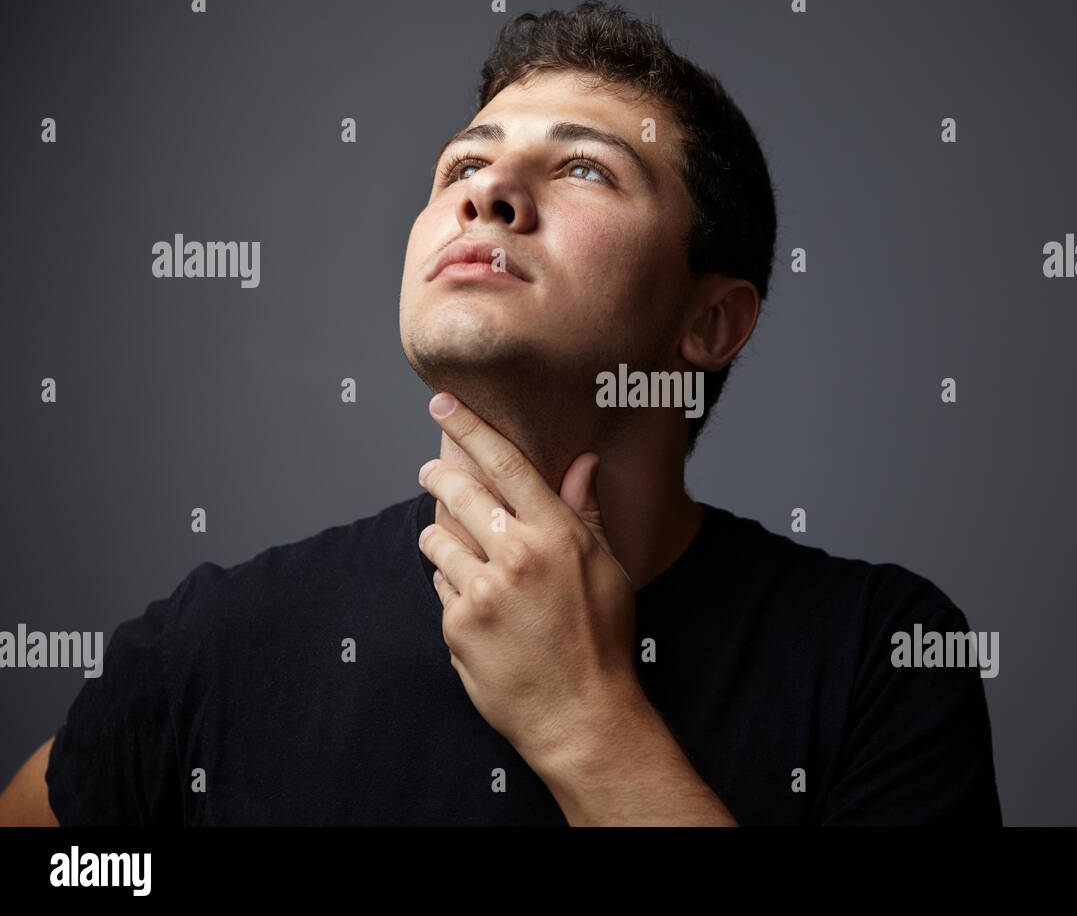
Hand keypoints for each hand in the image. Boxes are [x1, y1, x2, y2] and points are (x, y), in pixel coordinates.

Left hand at [416, 392, 642, 768]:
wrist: (581, 714)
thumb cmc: (602, 639)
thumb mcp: (607, 568)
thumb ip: (584, 512)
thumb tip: (581, 461)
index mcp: (558, 534)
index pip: (505, 462)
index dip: (469, 427)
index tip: (443, 403)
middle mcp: (517, 554)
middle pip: (460, 491)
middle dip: (438, 474)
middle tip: (430, 470)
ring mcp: (483, 590)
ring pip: (439, 538)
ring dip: (439, 535)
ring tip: (451, 544)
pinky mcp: (457, 625)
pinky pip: (441, 585)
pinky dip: (451, 584)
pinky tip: (472, 599)